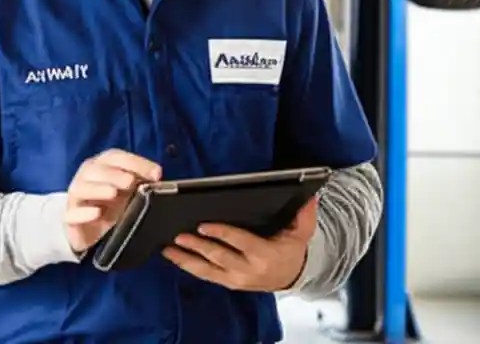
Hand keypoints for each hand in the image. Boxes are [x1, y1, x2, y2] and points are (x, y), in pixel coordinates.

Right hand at [63, 149, 161, 253]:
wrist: (90, 230)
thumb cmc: (112, 205)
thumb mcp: (128, 191)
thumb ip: (140, 181)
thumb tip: (156, 177)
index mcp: (102, 165)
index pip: (115, 157)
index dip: (135, 163)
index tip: (156, 174)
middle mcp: (86, 177)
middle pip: (95, 169)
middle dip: (114, 174)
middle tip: (130, 182)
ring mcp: (76, 198)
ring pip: (81, 188)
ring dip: (98, 189)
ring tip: (113, 193)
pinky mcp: (70, 219)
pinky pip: (72, 214)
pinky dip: (84, 213)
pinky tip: (97, 213)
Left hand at [163, 195, 317, 291]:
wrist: (290, 276)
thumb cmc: (291, 250)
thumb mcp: (302, 232)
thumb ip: (304, 215)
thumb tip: (310, 196)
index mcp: (264, 255)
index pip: (239, 242)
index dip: (222, 234)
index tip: (204, 226)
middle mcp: (248, 269)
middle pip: (218, 257)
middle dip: (197, 246)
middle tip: (180, 235)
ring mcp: (236, 278)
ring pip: (207, 270)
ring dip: (186, 259)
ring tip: (169, 249)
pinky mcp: (228, 282)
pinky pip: (205, 275)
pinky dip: (189, 267)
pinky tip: (175, 257)